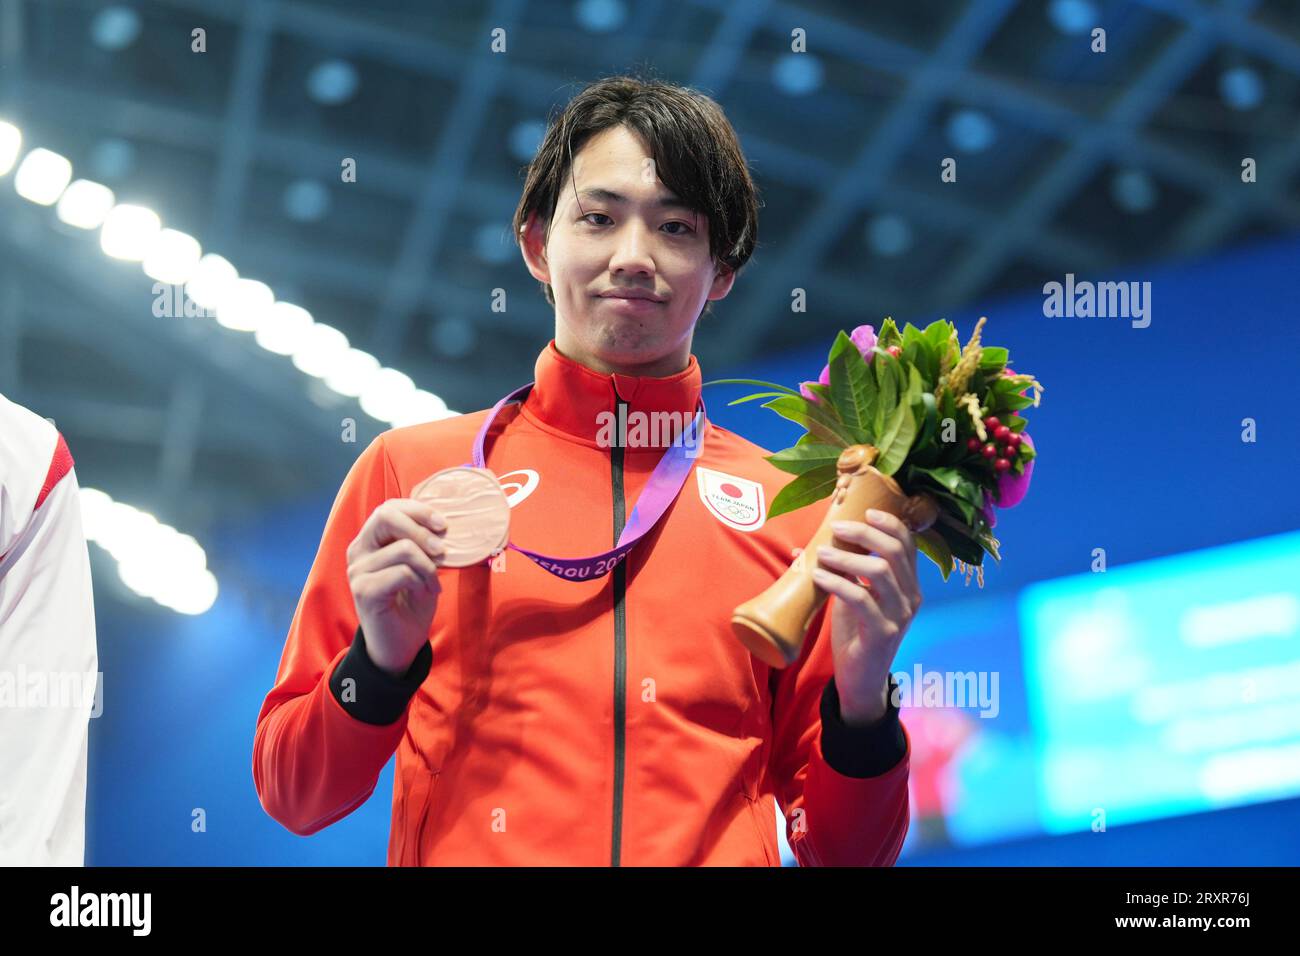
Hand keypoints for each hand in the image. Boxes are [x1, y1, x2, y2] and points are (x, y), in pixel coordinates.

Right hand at [346, 499, 447, 676]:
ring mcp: (358, 571)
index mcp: (370, 542)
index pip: (389, 509)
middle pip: (387, 516)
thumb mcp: (422, 567)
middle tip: (442, 550)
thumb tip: (443, 523)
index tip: (443, 525)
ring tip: (432, 583)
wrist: (400, 646)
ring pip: (404, 549)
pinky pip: (403, 572)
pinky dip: (423, 581)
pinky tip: (425, 593)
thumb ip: (424, 543)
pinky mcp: (363, 591)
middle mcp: (358, 552)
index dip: (418, 511)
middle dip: (421, 529)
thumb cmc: (411, 604)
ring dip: (429, 567)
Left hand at [811, 508, 922, 725]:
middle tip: (838, 527)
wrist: (860, 680)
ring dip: (848, 556)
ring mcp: (899, 616)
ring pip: (880, 571)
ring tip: (822, 553)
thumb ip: (842, 572)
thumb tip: (808, 547)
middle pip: (895, 551)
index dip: (890, 524)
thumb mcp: (853, 598)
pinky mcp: (882, 632)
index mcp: (909, 586)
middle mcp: (911, 598)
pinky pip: (861, 598)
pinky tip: (820, 576)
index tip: (866, 511)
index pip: (908, 544)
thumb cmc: (857, 634)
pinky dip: (838, 582)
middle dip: (865, 533)